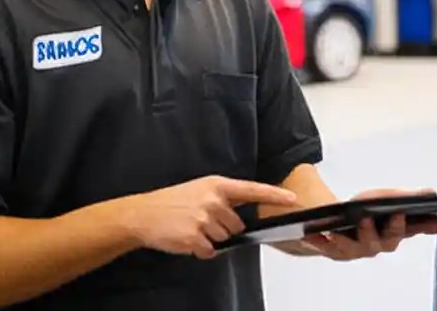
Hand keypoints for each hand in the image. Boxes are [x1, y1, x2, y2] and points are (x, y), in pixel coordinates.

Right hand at [118, 175, 297, 259]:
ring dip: (210, 239)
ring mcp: (204, 219)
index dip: (274, 196)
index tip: (292, 199)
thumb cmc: (171, 202)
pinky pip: (210, 250)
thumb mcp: (199, 190)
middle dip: (223, 228)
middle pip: (237, 225)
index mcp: (216, 185)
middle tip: (200, 221)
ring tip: (191, 228)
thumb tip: (239, 215)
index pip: (252, 190)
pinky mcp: (195, 237)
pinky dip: (199, 249)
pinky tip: (186, 238)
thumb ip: (222, 199)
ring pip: (224, 239)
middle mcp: (213, 200)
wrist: (143, 214)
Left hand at [300, 188, 436, 260]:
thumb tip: (432, 194)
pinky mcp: (334, 251)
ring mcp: (355, 250)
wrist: (337, 223)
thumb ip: (407, 198)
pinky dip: (318, 242)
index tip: (406, 213)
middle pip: (380, 244)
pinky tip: (310, 234)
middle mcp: (377, 245)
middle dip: (375, 232)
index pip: (407, 231)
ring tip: (336, 231)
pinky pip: (326, 249)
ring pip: (352, 249)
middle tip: (367, 219)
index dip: (410, 225)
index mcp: (393, 233)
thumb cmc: (365, 211)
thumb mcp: (384, 198)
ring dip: (344, 241)